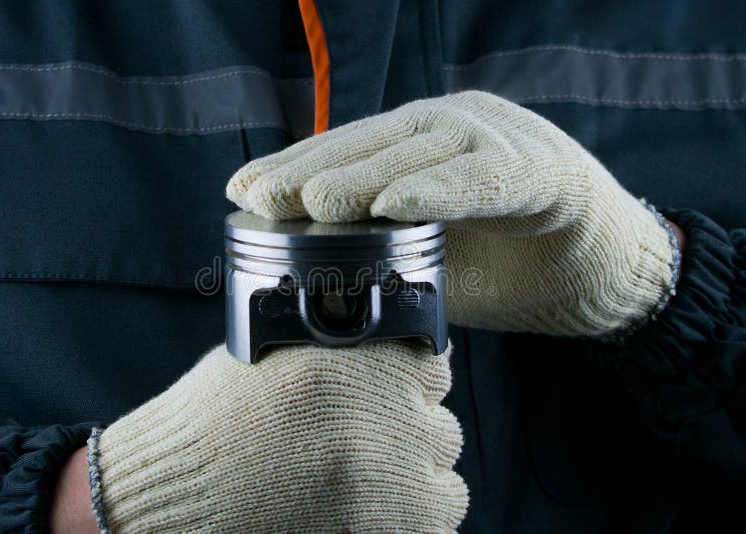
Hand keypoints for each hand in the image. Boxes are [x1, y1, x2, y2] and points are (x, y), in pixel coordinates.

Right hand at [87, 342, 466, 531]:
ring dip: (420, 488)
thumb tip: (394, 361)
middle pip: (443, 430)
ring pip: (449, 490)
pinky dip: (414, 528)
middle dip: (412, 439)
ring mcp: (393, 487)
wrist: (178, 490)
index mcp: (367, 366)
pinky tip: (376, 518)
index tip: (397, 398)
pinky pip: (435, 532)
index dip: (414, 384)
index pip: (436, 368)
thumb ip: (348, 359)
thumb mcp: (280, 356)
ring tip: (376, 489)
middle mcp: (390, 422)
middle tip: (374, 449)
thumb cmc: (218, 420)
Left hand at [227, 91, 678, 336]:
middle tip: (259, 198)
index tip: (241, 191)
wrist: (597, 275)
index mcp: (425, 148)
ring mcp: (503, 142)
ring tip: (313, 203)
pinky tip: (396, 207)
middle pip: (375, 144)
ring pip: (423, 152)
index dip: (296, 167)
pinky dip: (441, 191)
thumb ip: (379, 259)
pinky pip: (486, 179)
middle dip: (313, 170)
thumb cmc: (504, 266)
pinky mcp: (547, 172)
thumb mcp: (428, 264)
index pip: (350, 152)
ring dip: (366, 176)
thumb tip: (308, 279)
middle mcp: (458, 129)